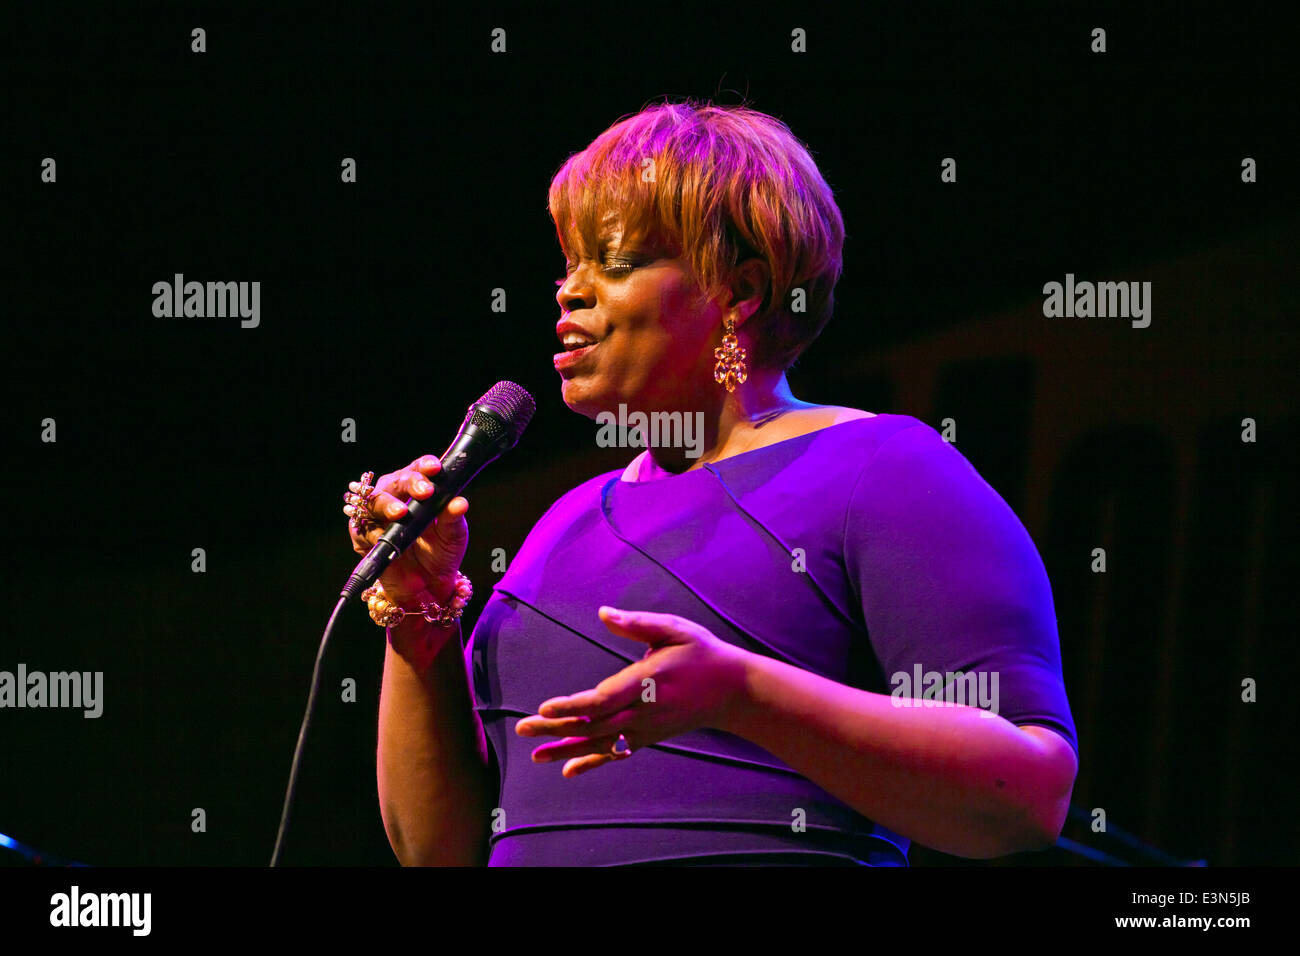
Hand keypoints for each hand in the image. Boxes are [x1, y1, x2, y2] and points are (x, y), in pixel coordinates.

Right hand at [345, 454, 468, 606]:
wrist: (427, 587)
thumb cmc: (440, 553)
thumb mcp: (453, 536)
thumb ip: (454, 519)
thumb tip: (460, 502)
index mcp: (417, 490)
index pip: (419, 470)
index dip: (424, 466)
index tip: (435, 468)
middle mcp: (394, 497)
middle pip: (395, 481)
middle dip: (409, 483)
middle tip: (425, 491)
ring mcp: (376, 516)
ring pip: (374, 500)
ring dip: (386, 504)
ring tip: (400, 513)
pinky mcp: (362, 536)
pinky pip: (363, 528)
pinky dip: (374, 531)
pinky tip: (383, 536)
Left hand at [514, 607, 752, 776]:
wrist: (732, 690)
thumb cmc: (701, 653)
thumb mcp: (674, 628)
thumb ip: (637, 624)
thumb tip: (603, 613)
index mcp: (646, 682)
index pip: (602, 699)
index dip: (572, 706)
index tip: (545, 707)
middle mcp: (643, 712)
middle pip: (593, 724)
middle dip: (556, 728)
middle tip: (522, 729)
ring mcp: (645, 729)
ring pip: (599, 742)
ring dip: (565, 748)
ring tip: (534, 755)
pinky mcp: (647, 738)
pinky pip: (615, 753)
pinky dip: (591, 762)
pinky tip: (567, 771)